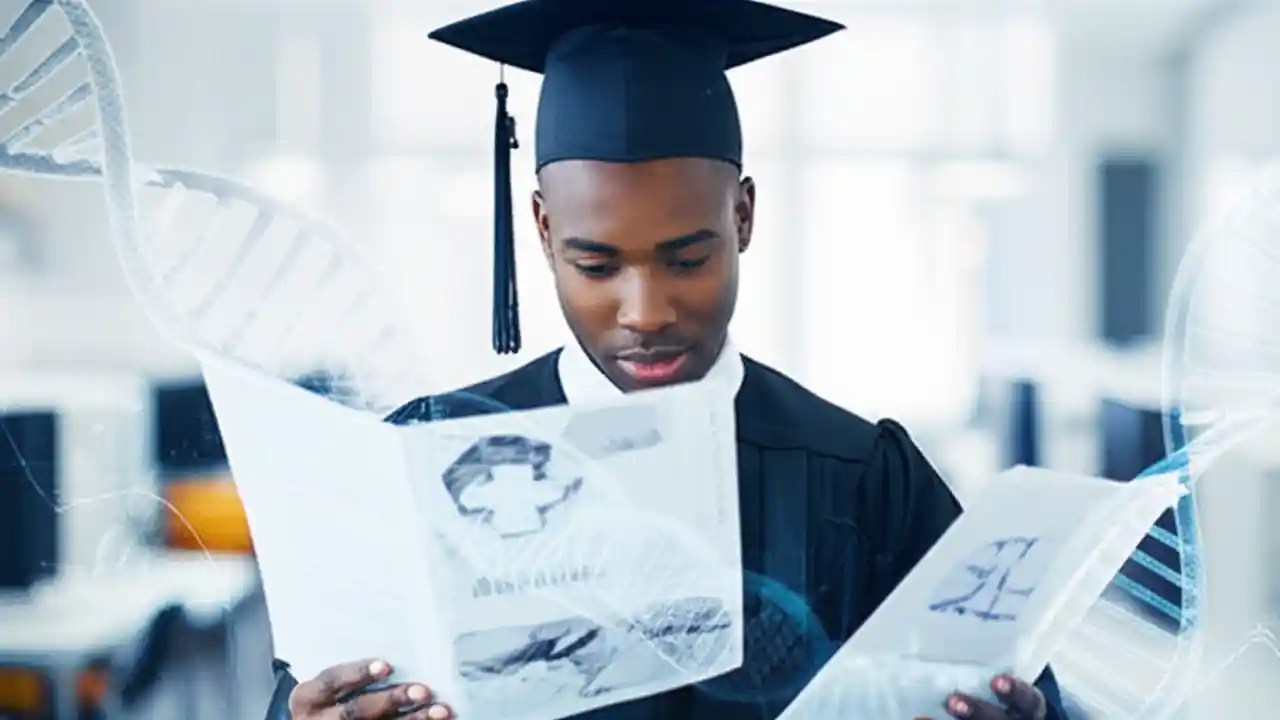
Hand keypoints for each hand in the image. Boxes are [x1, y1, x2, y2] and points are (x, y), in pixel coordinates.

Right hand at [289, 658, 451, 719]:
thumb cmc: (331, 694)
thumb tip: (399, 643)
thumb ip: (353, 671)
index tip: (385, 665)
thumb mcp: (330, 683)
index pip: (331, 681)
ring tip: (440, 710)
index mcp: (308, 697)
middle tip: (423, 690)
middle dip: (391, 700)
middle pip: (355, 711)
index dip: (357, 673)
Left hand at [916, 674, 1046, 719]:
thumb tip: (949, 637)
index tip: (996, 681)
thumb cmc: (1001, 695)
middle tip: (952, 699)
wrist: (1013, 718)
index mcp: (1028, 708)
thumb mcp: (1005, 684)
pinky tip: (914, 719)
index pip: (1028, 700)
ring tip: (921, 717)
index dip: (1014, 691)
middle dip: (977, 712)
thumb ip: (987, 670)